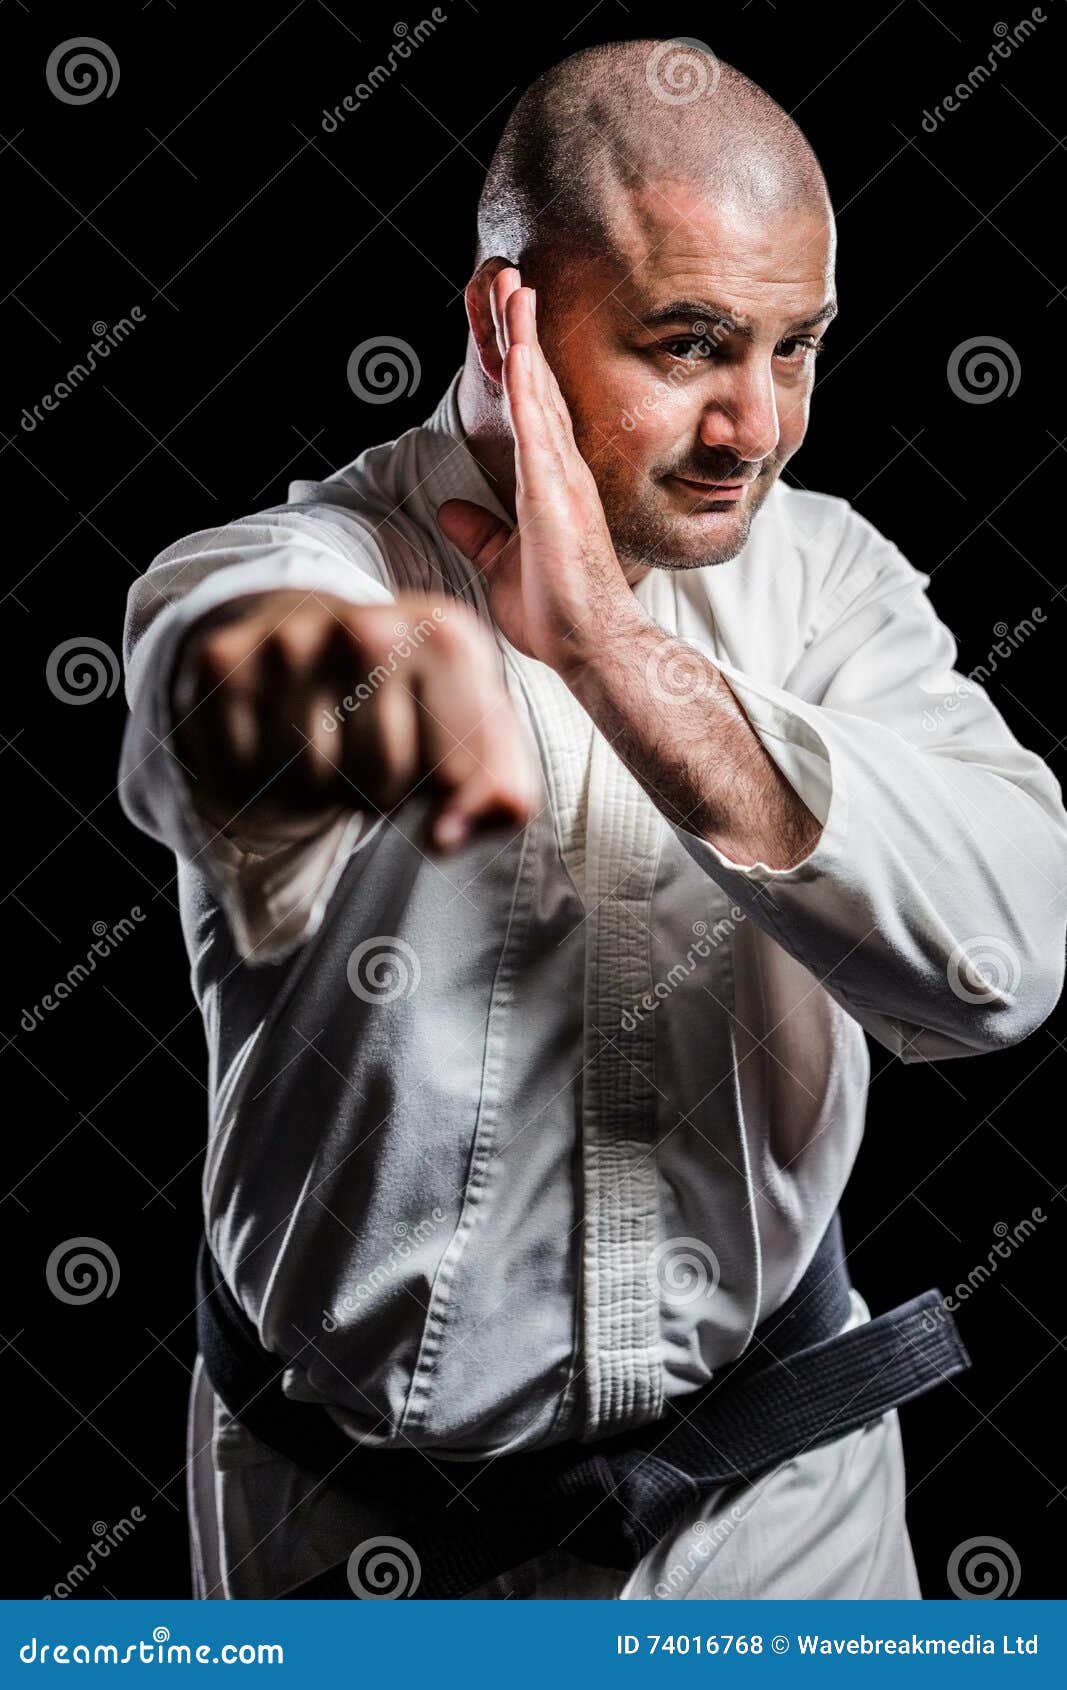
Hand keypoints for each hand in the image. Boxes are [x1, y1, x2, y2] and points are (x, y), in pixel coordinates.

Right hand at [170, 588, 541, 850]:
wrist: (305, 640)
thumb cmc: (404, 704)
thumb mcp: (474, 739)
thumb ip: (500, 792)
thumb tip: (445, 836)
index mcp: (448, 637)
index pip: (453, 773)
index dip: (438, 793)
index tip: (430, 761)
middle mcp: (370, 624)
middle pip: (380, 776)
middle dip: (376, 789)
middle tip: (365, 751)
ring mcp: (293, 637)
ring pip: (310, 775)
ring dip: (315, 784)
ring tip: (321, 740)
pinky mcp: (225, 660)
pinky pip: (246, 766)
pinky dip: (256, 770)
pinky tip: (269, 730)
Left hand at [436, 267, 643, 676]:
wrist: (592, 648)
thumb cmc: (558, 615)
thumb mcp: (502, 565)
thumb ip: (479, 533)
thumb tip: (447, 511)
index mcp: (550, 483)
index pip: (531, 409)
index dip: (518, 361)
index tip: (506, 319)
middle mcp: (561, 470)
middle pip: (535, 384)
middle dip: (520, 329)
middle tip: (508, 275)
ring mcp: (560, 479)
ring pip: (537, 392)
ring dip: (522, 338)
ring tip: (513, 285)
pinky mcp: (554, 495)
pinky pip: (537, 429)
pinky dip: (524, 386)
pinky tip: (515, 350)